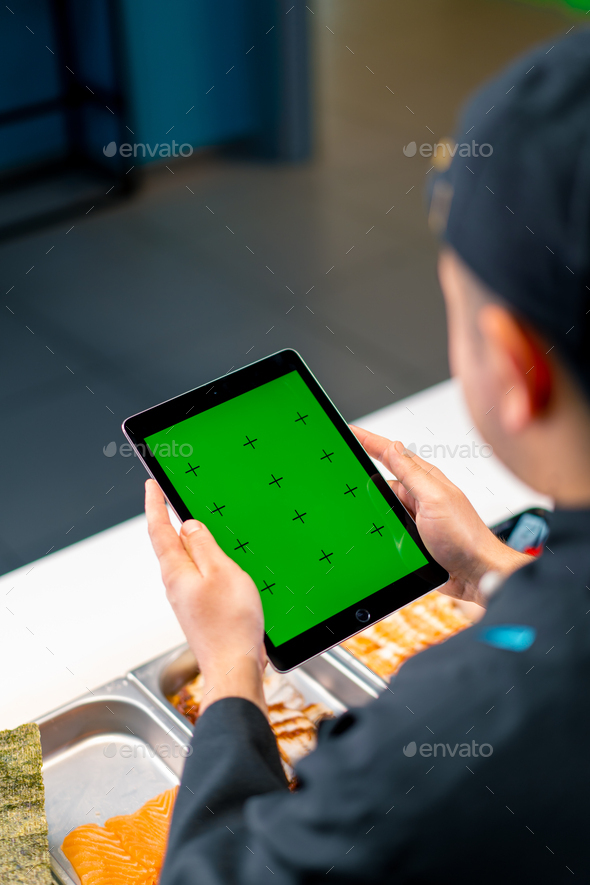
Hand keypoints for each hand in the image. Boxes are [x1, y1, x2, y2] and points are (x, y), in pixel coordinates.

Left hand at [145, 480, 266, 715]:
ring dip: (189, 541)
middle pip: (169, 545)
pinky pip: (199, 576)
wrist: (233, 668)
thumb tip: (188, 526)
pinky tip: (216, 561)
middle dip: (169, 520)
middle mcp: (176, 585)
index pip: (159, 530)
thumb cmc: (231, 624)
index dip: (154, 504)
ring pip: (185, 561)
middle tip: (168, 497)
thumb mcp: (222, 573)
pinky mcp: (201, 610)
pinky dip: (204, 561)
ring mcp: (187, 599)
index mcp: (177, 571)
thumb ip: (204, 546)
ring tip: (197, 523)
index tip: (150, 485)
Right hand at [350, 426, 532, 605]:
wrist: (477, 573)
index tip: (350, 431)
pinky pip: (387, 525)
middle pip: (382, 478)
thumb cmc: (465, 537)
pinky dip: (377, 525)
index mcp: (425, 480)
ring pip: (382, 504)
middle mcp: (419, 495)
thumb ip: (412, 474)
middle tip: (343, 457)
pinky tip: (369, 527)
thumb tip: (393, 446)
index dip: (369, 441)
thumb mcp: (434, 499)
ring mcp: (415, 516)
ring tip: (353, 494)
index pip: (391, 453)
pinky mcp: (412, 536)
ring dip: (370, 504)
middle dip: (364, 470)